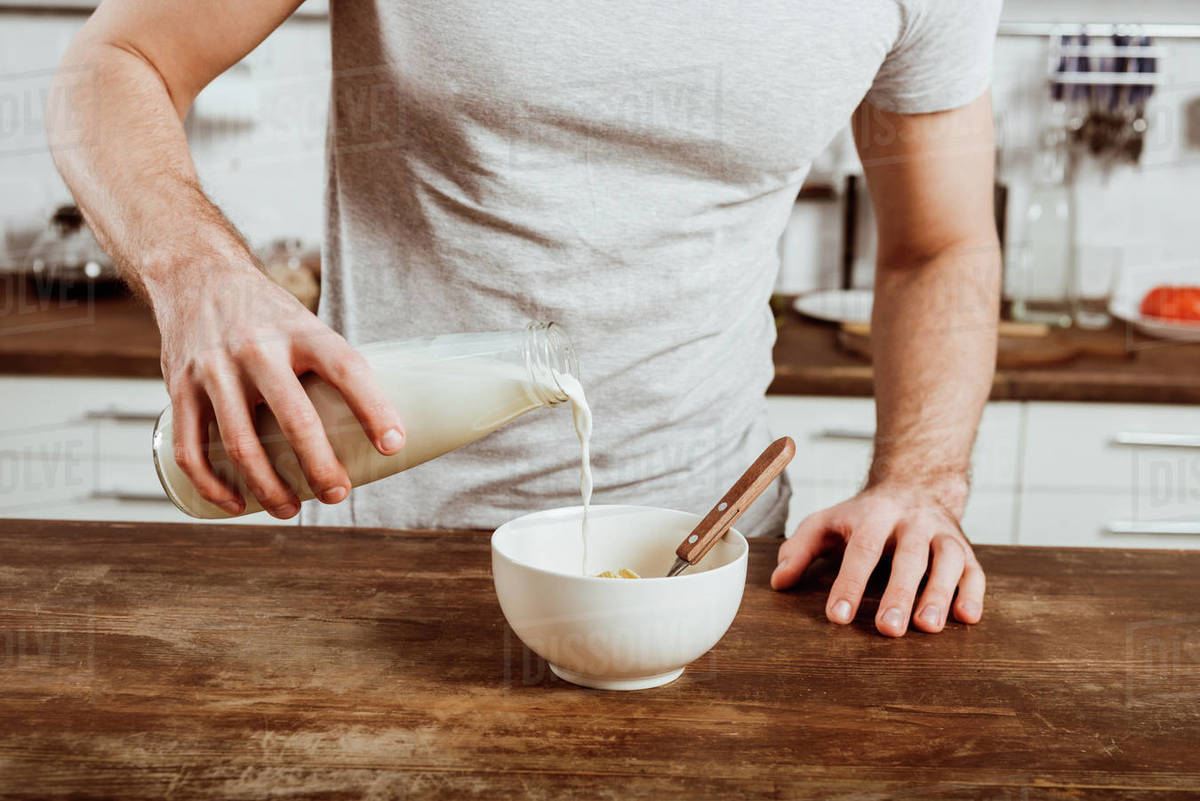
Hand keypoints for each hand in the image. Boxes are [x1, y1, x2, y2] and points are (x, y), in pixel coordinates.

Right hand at [153, 259, 403, 517]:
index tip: (393, 445)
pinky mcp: (179, 387)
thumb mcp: (304, 324)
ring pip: (241, 444)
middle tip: (337, 494)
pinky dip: (213, 485)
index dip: (374, 408)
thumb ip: (329, 370)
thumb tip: (372, 427)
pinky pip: (191, 449)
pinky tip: (236, 505)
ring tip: (291, 509)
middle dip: (320, 467)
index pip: (347, 369)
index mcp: (301, 331)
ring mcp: (214, 369)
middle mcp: (258, 348)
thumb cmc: (267, 314)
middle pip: (295, 419)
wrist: (196, 274)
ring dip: (268, 488)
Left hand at [769, 483, 984, 636]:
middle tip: (888, 629)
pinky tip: (966, 618)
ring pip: (947, 561)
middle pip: (907, 557)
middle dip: (898, 594)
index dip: (850, 583)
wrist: (916, 483)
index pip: (861, 549)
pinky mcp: (966, 549)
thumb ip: (800, 548)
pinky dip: (973, 594)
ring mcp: (942, 534)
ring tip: (928, 627)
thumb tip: (778, 581)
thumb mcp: (828, 522)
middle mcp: (912, 522)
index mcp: (874, 515)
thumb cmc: (865, 515)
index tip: (838, 615)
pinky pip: (975, 570)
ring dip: (939, 594)